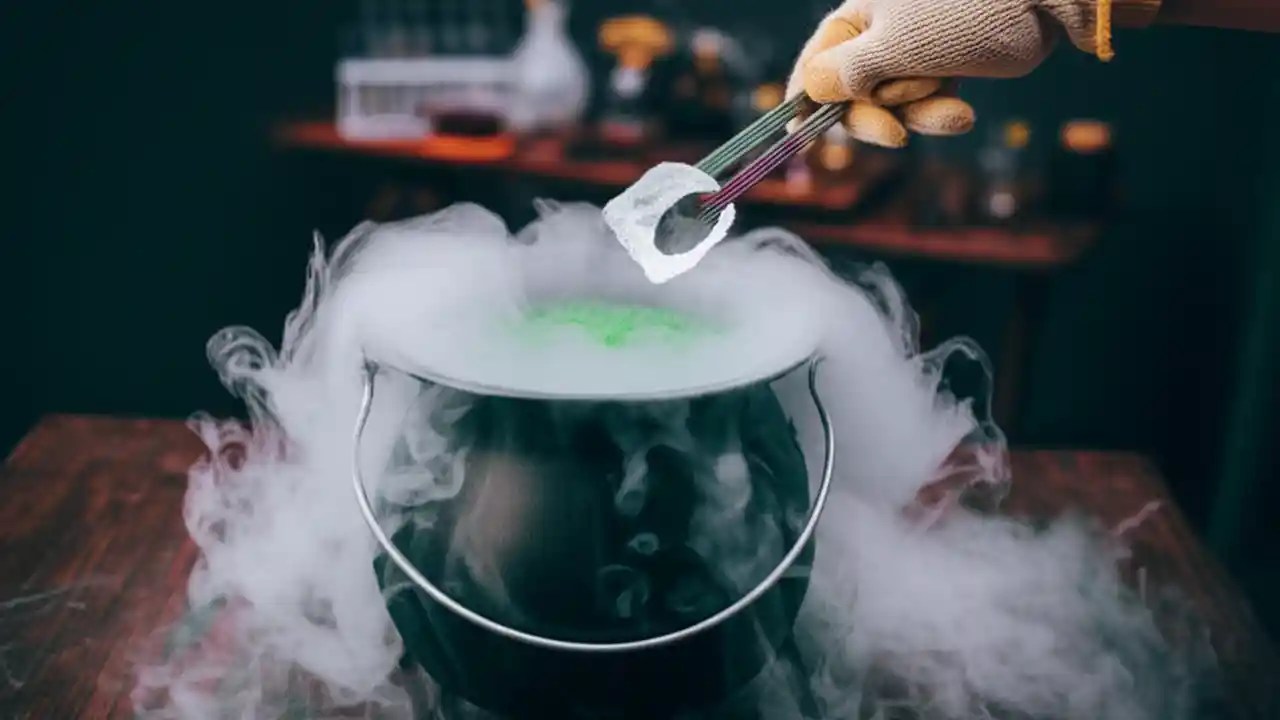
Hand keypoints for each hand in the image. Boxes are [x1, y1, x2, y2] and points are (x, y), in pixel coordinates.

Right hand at [787, 0, 1103, 146]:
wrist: (1044, 0)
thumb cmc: (965, 14)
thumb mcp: (896, 47)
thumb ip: (846, 73)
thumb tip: (808, 92)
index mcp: (858, 16)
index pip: (813, 63)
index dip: (804, 101)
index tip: (798, 137)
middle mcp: (878, 33)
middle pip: (850, 95)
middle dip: (876, 117)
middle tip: (897, 136)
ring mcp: (911, 52)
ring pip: (890, 107)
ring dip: (918, 118)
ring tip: (954, 114)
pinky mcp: (941, 67)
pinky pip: (924, 106)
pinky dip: (939, 114)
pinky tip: (963, 115)